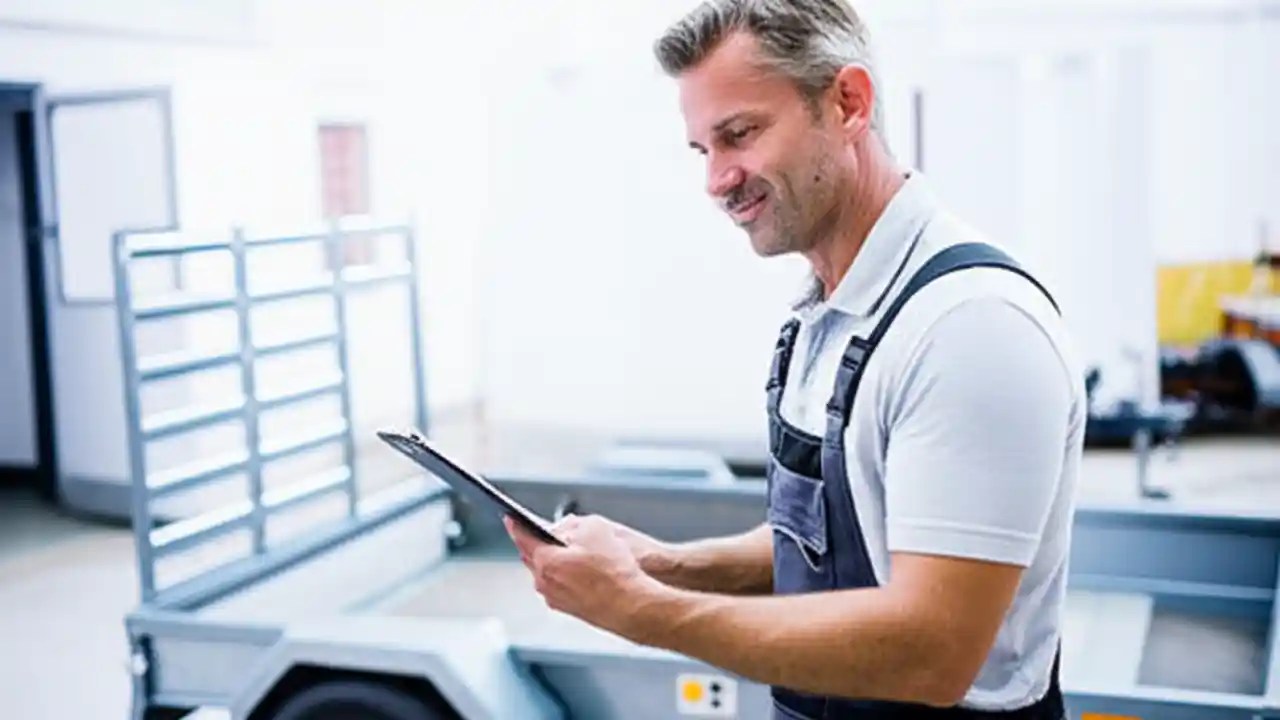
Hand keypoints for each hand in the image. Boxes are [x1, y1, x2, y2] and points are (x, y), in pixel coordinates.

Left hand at [504, 514, 666, 638]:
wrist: (634, 605)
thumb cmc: (615, 569)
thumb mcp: (595, 529)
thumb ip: (572, 523)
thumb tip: (563, 527)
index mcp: (545, 562)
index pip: (523, 538)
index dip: (516, 525)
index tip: (511, 518)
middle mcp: (545, 584)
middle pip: (533, 557)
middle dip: (537, 542)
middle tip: (543, 531)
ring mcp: (557, 600)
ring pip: (547, 573)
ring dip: (553, 560)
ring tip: (570, 549)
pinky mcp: (571, 610)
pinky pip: (561, 586)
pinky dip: (566, 575)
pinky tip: (585, 569)